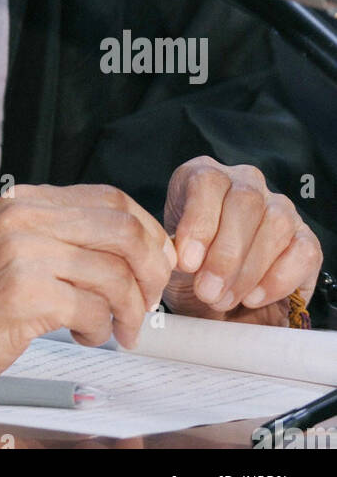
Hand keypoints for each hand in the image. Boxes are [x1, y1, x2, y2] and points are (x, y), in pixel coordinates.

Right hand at [0, 183, 176, 372]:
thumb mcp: (12, 244)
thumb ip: (60, 235)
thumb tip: (133, 247)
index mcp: (26, 200)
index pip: (111, 199)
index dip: (147, 232)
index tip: (155, 263)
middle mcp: (25, 217)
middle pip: (123, 230)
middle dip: (151, 271)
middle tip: (149, 302)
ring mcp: (23, 253)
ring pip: (115, 273)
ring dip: (130, 310)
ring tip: (119, 329)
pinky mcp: (23, 294)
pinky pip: (92, 309)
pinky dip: (101, 329)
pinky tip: (85, 336)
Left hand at [161, 156, 321, 324]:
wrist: (214, 295)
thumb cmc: (190, 270)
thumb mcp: (171, 258)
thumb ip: (175, 255)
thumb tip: (184, 261)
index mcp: (205, 176)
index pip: (207, 182)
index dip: (198, 222)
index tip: (186, 262)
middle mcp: (245, 183)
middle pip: (245, 202)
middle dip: (225, 255)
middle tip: (206, 291)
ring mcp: (280, 208)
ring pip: (276, 224)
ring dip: (248, 271)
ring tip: (223, 299)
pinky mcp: (305, 239)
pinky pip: (303, 251)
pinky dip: (278, 280)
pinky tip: (253, 297)